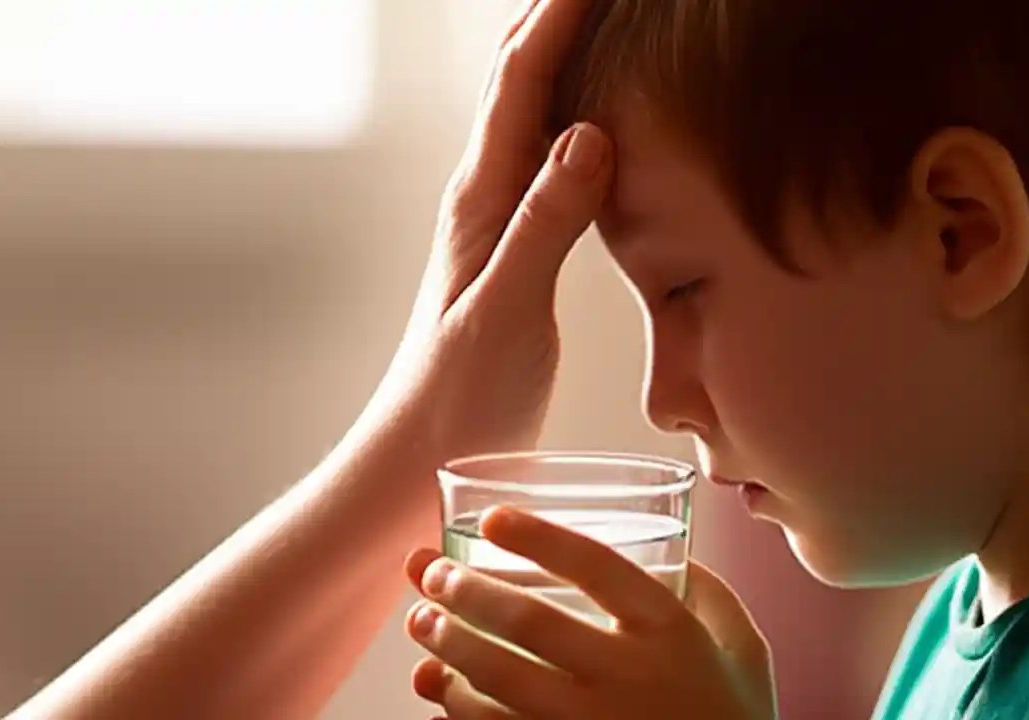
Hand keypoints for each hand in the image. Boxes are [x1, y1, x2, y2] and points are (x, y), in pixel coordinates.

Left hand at [361, 0, 612, 459]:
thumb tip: (590, 132)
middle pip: (520, 72)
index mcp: (482, 196)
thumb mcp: (507, 312)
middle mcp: (484, 191)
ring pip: (532, 105)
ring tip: (607, 14)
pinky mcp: (515, 243)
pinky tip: (602, 108)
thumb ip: (545, 225)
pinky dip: (575, 106)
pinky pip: (547, 150)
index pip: (524, 76)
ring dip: (564, 47)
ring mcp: (497, 215)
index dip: (564, 11)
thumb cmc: (460, 396)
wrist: (421, 450)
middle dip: (561, 11)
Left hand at [403, 508, 777, 719]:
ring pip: (499, 685)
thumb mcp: (742, 645)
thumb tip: (660, 543)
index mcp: (670, 633)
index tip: (493, 519)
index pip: (597, 568)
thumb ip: (704, 590)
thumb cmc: (736, 714)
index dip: (540, 537)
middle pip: (529, 623)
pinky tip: (437, 687)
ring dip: (448, 648)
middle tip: (432, 574)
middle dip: (467, 591)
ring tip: (421, 622)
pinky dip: (457, 710)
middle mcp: (630, 680)